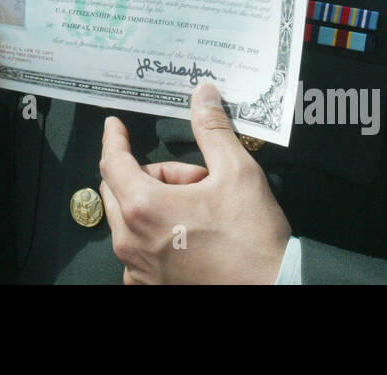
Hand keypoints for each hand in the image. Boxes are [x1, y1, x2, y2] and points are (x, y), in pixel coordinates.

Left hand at [98, 82, 290, 283]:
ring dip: (155, 204)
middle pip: (121, 190)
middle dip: (151, 175)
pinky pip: (139, 250)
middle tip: (193, 178)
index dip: (114, 139)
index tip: (115, 126)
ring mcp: (138, 269)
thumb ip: (212, 130)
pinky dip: (156, 236)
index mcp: (144, 208)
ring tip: (198, 208)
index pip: (112, 163)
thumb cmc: (253, 240)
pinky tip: (189, 234)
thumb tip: (203, 97)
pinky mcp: (150, 285)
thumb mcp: (237, 172)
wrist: (274, 288)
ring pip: (130, 220)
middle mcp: (132, 242)